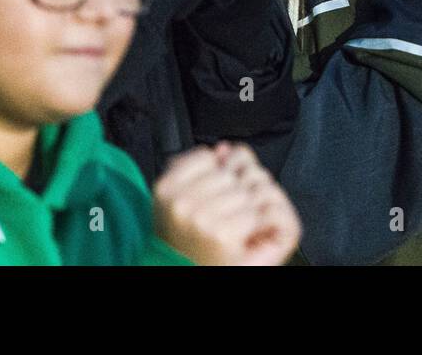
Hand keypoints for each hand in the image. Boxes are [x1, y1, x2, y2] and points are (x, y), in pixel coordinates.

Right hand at [153, 143, 300, 265]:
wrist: (186, 273)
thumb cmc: (189, 246)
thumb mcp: (187, 201)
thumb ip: (205, 170)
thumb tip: (225, 149)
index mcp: (165, 189)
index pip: (208, 155)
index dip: (220, 175)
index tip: (216, 196)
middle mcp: (178, 203)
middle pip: (232, 172)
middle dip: (239, 193)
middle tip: (228, 217)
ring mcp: (199, 218)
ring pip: (247, 192)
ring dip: (248, 211)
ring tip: (233, 229)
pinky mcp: (221, 234)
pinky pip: (256, 214)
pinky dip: (257, 228)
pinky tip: (241, 239)